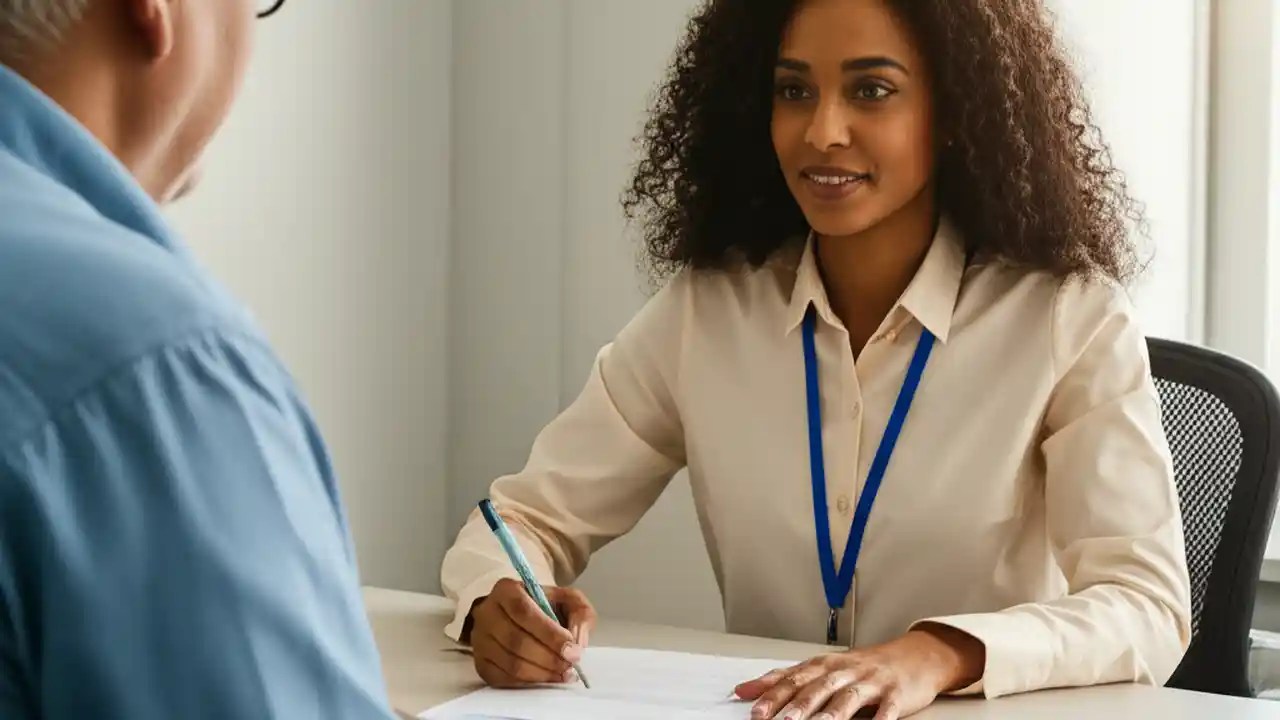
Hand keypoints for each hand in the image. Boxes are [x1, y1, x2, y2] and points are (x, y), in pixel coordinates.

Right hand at [466, 579, 597, 687]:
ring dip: (541, 674)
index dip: (550, 635)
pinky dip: (527, 683)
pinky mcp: (480, 662)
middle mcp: (487, 613)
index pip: (525, 613)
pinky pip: (502, 679)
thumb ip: (579, 613)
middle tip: (570, 666)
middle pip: (516, 641)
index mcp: (507, 590)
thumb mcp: (567, 599)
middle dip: (549, 658)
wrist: (517, 617)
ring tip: (562, 675)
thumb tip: (576, 642)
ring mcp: (480, 640)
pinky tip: (545, 680)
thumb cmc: (544, 607)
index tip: (573, 651)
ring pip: (510, 663)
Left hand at [733, 625, 983, 719]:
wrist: (914, 656)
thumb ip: (786, 680)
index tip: (753, 711)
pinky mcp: (896, 694)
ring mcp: (871, 682)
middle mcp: (845, 670)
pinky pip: (887, 709)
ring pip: (848, 697)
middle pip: (817, 688)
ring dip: (830, 714)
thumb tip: (743, 691)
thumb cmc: (863, 666)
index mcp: (825, 665)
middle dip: (796, 706)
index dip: (772, 695)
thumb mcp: (823, 669)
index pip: (793, 679)